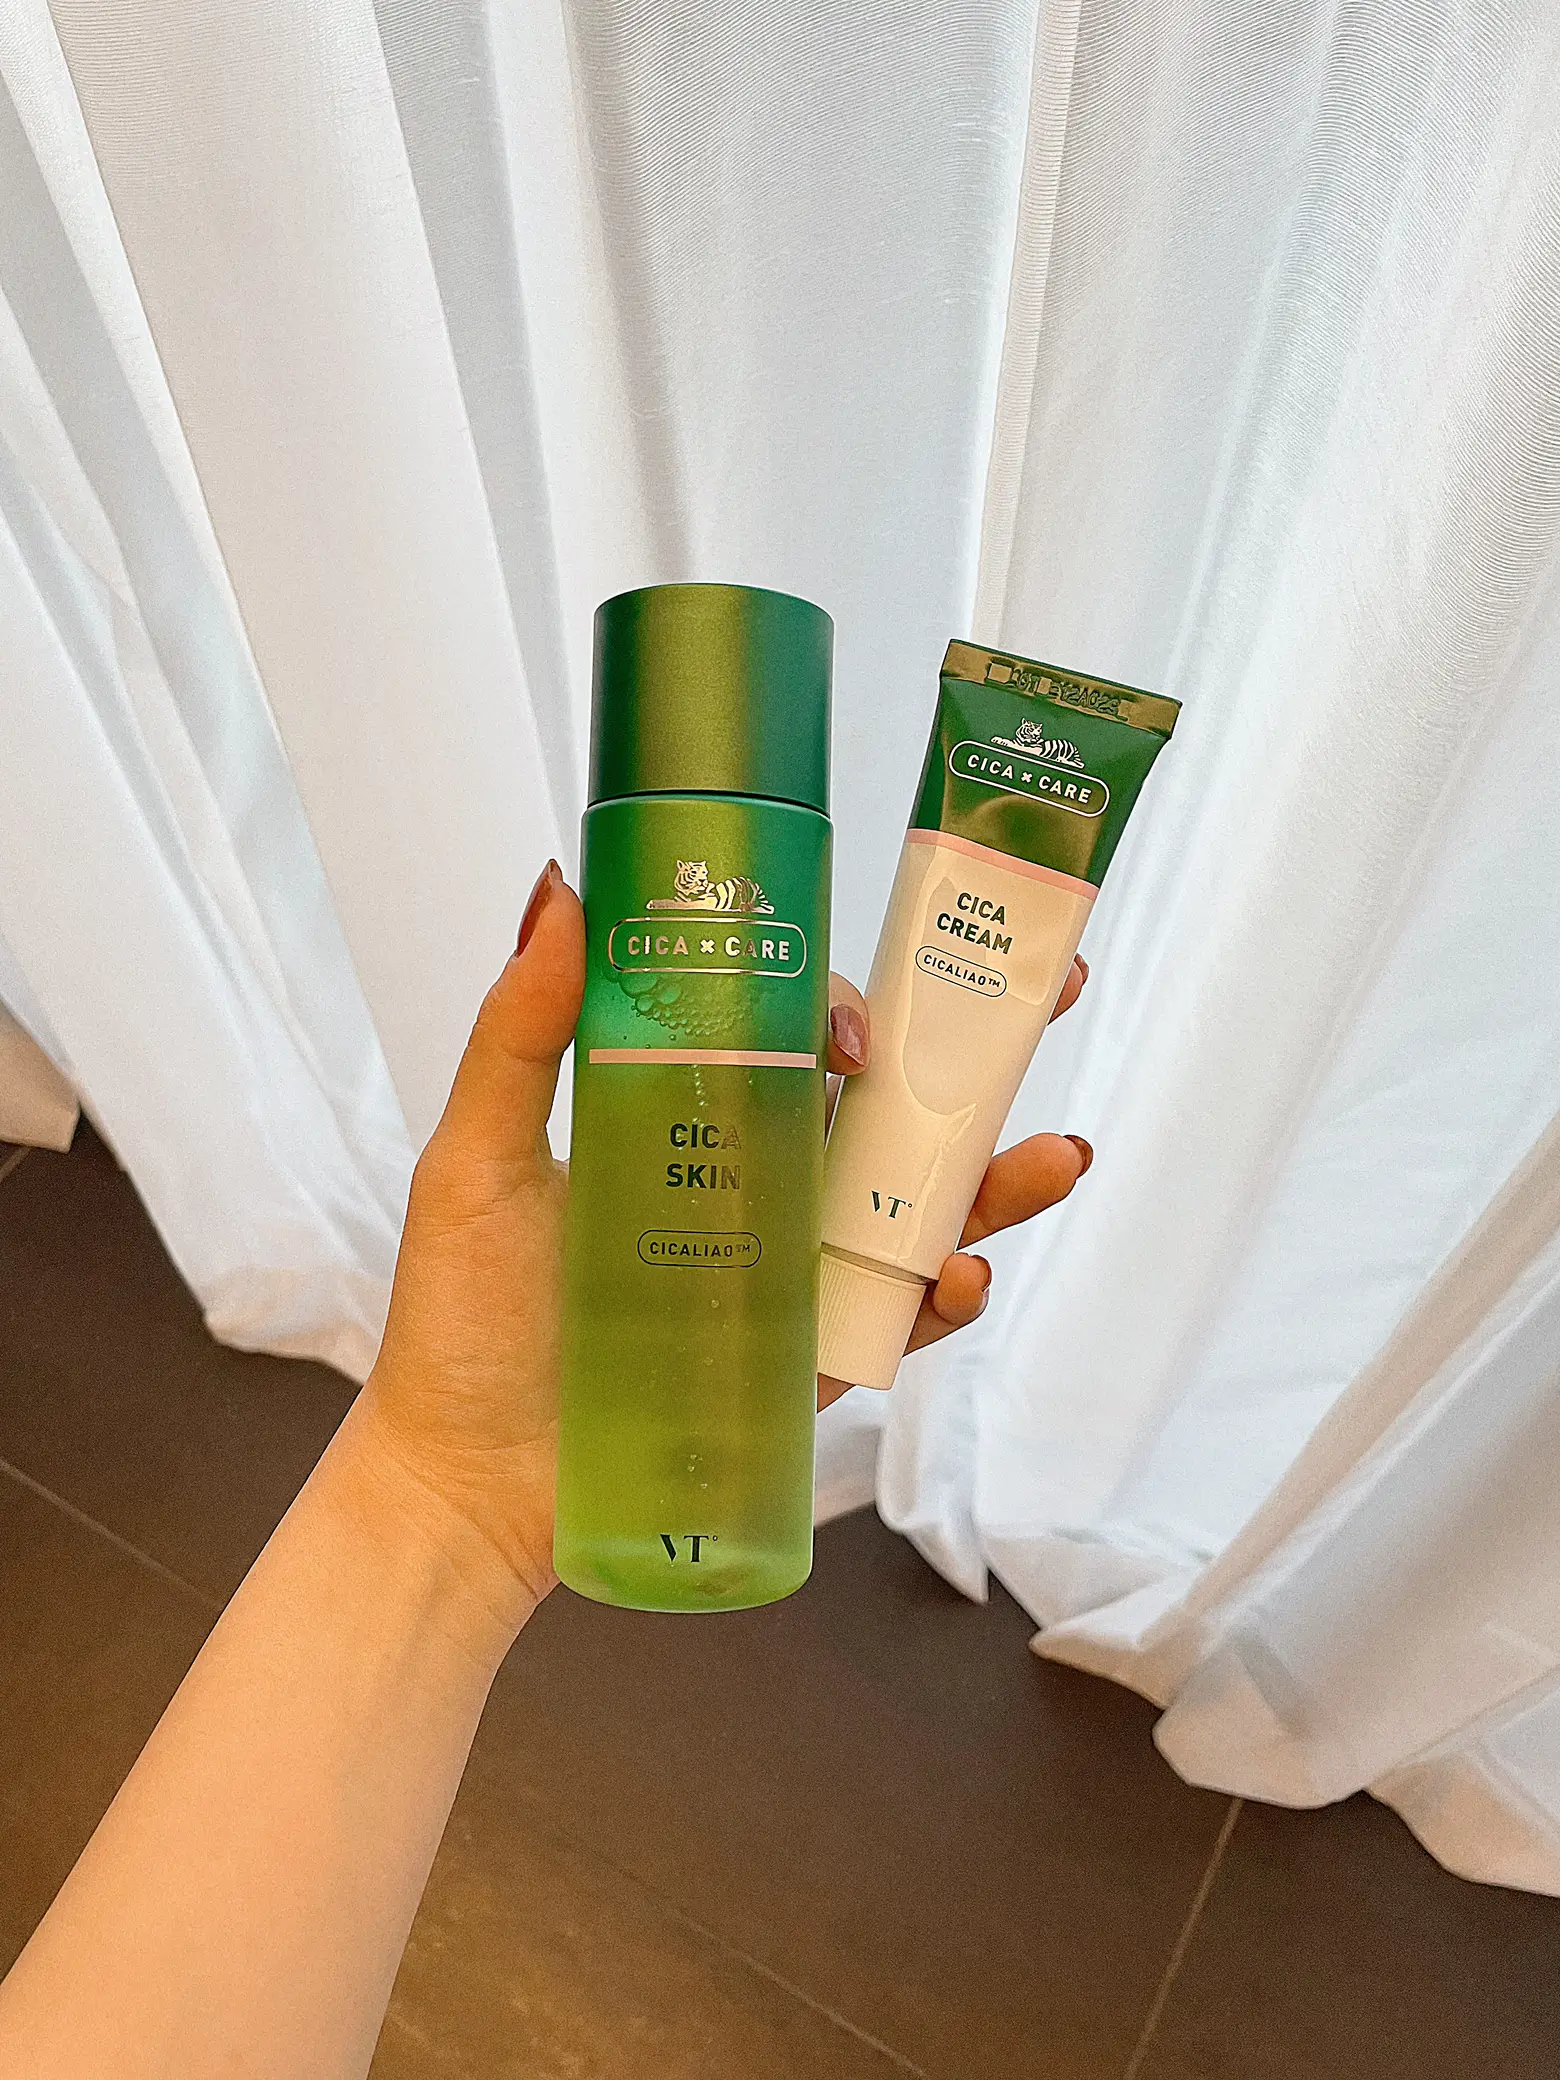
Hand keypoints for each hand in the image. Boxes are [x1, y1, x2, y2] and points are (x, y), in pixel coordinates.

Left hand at [357, 862, 1093, 1611]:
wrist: (469, 1484)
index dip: (854, 998)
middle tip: (1051, 994)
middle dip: (975, 1055)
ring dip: (995, 1177)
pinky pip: (895, 1319)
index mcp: (690, 1118)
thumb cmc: (464, 1319)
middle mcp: (753, 1184)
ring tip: (1056, 1153)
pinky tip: (963, 1274)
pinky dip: (943, 1297)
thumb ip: (524, 1031)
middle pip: (882, 1105)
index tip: (873, 1003)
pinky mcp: (804, 1361)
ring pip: (915, 1206)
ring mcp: (787, 1272)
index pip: (792, 1033)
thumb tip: (559, 890)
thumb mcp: (483, 1156)